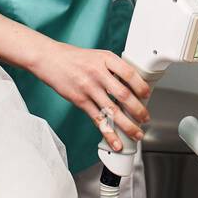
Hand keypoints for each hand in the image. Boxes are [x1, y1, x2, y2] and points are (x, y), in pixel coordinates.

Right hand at [29, 42, 151, 151]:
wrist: (50, 59)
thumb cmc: (74, 58)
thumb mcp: (98, 55)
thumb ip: (114, 68)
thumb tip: (132, 85)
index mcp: (106, 59)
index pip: (129, 73)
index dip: (141, 86)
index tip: (147, 95)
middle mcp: (98, 73)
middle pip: (123, 94)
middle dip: (138, 110)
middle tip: (146, 118)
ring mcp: (88, 87)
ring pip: (112, 110)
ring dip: (127, 125)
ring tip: (137, 133)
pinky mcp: (80, 100)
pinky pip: (97, 119)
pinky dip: (108, 133)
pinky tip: (116, 142)